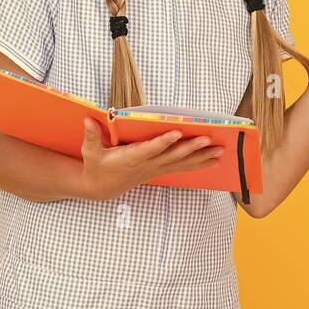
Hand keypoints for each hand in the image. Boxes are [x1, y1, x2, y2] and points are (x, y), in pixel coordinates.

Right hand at [77, 117, 223, 201]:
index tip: (177, 132)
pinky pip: (183, 168)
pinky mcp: (160, 171)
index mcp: (131, 158)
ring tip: (220, 152)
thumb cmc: (96, 165)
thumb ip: (92, 136)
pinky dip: (199, 164)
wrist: (101, 187)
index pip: (150, 149)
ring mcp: (156, 169)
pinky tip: (214, 161)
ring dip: (202, 157)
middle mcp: (147, 164)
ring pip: (182, 163)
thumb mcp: (90, 151)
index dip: (163, 142)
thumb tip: (88, 120)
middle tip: (208, 140)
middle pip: (172, 156)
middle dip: (191, 148)